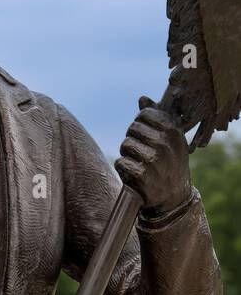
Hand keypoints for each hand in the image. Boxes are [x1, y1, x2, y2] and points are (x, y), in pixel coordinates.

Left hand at [115, 97, 192, 213]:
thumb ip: (157, 117)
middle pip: (133, 128)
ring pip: (126, 145)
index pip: (145, 115)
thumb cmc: (169, 162)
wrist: (174, 196)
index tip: (147, 135)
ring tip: (141, 163)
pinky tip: (136, 174)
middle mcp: (165, 144)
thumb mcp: (170, 139)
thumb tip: (143, 98)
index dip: (141, 124)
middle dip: (134, 139)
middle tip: (144, 152)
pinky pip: (121, 162)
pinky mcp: (142, 175)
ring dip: (128, 155)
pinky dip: (124, 168)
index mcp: (174, 132)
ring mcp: (154, 160)